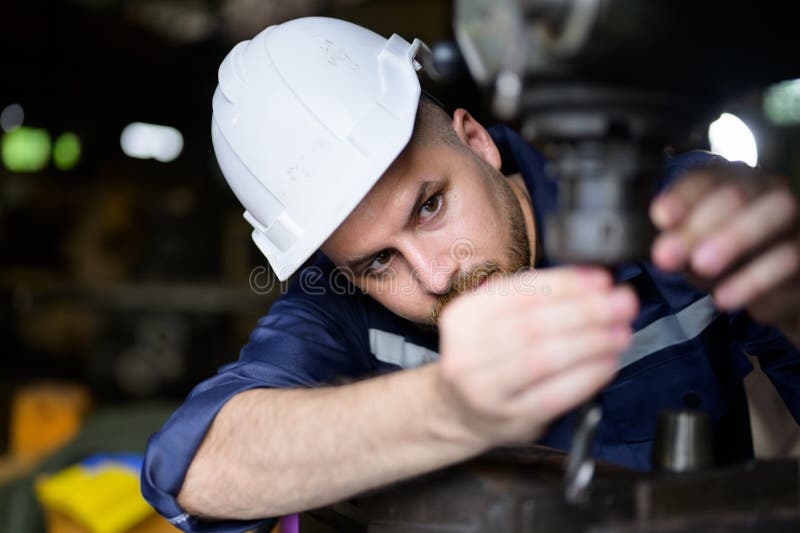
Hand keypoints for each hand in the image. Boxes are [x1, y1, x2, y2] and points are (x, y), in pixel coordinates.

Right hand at [435, 267, 637, 446]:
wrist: (461, 413)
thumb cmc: (487, 360)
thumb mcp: (492, 322)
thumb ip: (532, 301)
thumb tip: (591, 282)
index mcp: (463, 316)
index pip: (519, 292)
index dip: (565, 284)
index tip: (601, 280)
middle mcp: (466, 351)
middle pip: (535, 324)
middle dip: (587, 311)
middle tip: (623, 304)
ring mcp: (484, 388)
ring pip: (546, 358)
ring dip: (592, 342)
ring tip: (621, 332)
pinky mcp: (508, 417)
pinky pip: (555, 394)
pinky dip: (587, 376)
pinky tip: (607, 363)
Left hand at [650, 163, 799, 332]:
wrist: (766, 289)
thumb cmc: (720, 254)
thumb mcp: (691, 247)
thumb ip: (677, 240)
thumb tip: (664, 242)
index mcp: (729, 182)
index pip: (705, 179)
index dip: (682, 196)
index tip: (661, 217)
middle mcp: (765, 192)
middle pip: (738, 193)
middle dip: (700, 222)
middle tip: (668, 253)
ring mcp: (793, 219)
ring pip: (775, 215)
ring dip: (734, 239)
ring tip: (701, 266)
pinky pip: (788, 260)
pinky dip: (752, 280)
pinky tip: (724, 297)